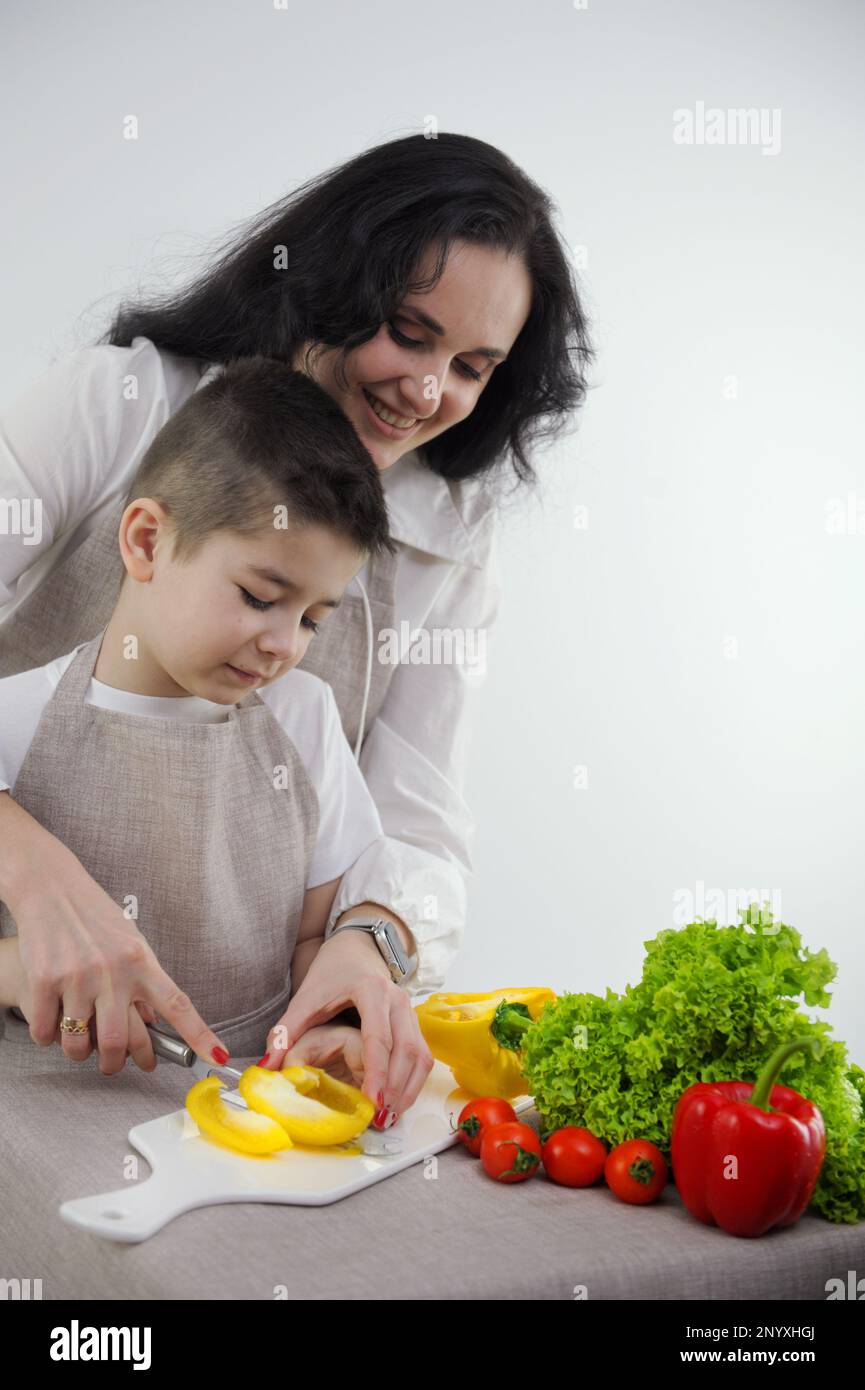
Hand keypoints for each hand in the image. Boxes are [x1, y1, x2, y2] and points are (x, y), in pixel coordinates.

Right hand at [8, 844, 230, 1075]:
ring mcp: (77, 977)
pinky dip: (47, 1038)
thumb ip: (142, 981)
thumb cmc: (95, 918)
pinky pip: (46, 1032)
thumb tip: (151, 1024)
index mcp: (141, 961)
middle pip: (120, 1041)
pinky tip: (52, 1027)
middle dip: (116, 1063)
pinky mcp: (43, 980)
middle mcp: (112, 971)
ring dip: (79, 1053)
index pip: (177, 1004)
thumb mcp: (131, 943)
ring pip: (79, 1044)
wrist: (51, 889)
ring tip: (80, 1045)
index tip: (217, 1057)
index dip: (199, 1034)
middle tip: (113, 1064)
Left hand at [259, 931, 433, 1120]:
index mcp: (371, 991)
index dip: (377, 1072)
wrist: (355, 951)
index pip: (379, 1038)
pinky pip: (422, 1056)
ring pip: (419, 1056)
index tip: (371, 1102)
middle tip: (380, 1120)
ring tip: (389, 1118)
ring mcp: (410, 1011)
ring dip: (407, 1090)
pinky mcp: (414, 1023)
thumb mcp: (304, 999)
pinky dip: (412, 1082)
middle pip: (406, 1050)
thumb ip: (285, 1032)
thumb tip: (267, 1067)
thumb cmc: (330, 975)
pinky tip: (397, 1103)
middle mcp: (397, 1000)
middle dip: (395, 1089)